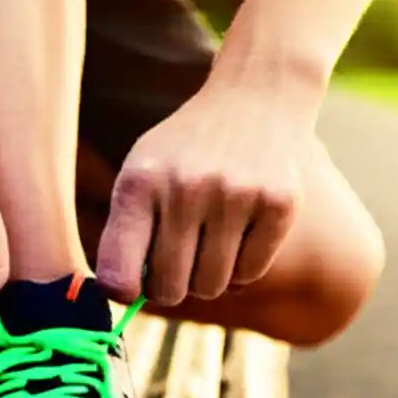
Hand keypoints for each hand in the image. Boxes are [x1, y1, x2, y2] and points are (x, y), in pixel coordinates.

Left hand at [97, 86, 315, 304]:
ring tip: (210, 242)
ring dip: (209, 276)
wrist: (256, 97)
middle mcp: (186, 188)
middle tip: (177, 264)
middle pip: (169, 289)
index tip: (132, 285)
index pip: (118, 276)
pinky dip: (244, 266)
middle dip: (171, 287)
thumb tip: (125, 300)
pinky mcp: (279, 204)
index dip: (124, 292)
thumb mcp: (144, 171)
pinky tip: (243, 231)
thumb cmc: (187, 150)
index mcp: (140, 182)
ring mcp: (236, 196)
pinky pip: (251, 273)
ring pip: (212, 286)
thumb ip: (127, 231)